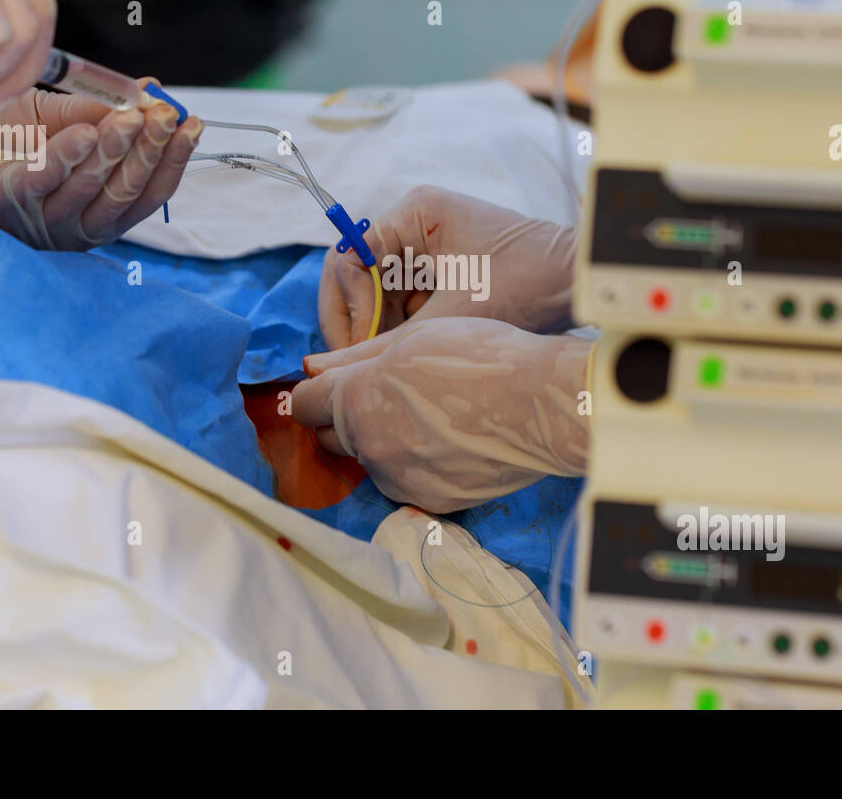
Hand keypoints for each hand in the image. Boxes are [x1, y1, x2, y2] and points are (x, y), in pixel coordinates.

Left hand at [0, 84, 201, 249]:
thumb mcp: (50, 115)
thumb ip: (100, 112)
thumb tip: (154, 95)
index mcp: (85, 210)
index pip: (144, 194)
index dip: (171, 161)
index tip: (192, 125)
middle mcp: (63, 227)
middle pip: (124, 199)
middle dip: (151, 156)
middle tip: (167, 117)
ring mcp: (30, 222)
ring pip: (88, 195)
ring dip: (116, 154)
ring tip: (133, 118)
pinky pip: (39, 185)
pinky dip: (65, 158)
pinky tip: (87, 132)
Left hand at [291, 317, 589, 513]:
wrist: (539, 406)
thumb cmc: (478, 357)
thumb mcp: (412, 340)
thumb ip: (353, 359)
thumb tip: (308, 369)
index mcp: (354, 399)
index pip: (303, 404)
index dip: (317, 390)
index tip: (338, 384)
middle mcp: (366, 446)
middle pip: (331, 436)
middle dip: (345, 416)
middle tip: (389, 394)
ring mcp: (397, 479)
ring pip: (370, 460)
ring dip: (383, 441)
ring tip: (431, 415)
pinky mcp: (427, 501)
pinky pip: (404, 480)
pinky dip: (415, 463)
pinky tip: (450, 441)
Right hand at [319, 185, 576, 349]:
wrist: (580, 285)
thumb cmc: (529, 281)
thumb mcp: (456, 314)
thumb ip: (392, 341)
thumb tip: (333, 370)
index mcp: (414, 213)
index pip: (350, 258)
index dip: (349, 306)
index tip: (359, 347)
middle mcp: (412, 227)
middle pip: (354, 278)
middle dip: (355, 323)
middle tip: (356, 366)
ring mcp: (424, 253)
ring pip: (373, 298)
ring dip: (375, 333)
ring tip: (384, 367)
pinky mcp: (436, 279)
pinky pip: (398, 308)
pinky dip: (397, 335)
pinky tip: (406, 359)